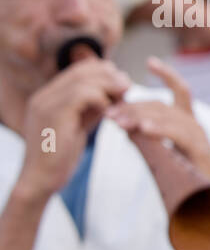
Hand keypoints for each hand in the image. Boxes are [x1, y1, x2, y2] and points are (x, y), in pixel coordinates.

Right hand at [15, 58, 131, 200]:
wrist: (41, 179)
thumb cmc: (62, 156)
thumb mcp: (80, 125)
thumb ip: (93, 108)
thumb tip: (115, 93)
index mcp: (49, 96)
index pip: (79, 70)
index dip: (104, 72)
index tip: (122, 84)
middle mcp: (45, 95)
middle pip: (82, 70)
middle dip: (110, 76)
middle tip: (128, 87)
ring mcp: (46, 103)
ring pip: (83, 79)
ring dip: (108, 86)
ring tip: (123, 97)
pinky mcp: (53, 114)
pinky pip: (82, 95)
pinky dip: (101, 99)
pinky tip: (109, 112)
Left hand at [103, 56, 209, 182]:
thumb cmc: (186, 182)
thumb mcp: (162, 154)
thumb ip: (144, 136)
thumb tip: (120, 121)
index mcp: (188, 124)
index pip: (180, 90)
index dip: (167, 75)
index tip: (151, 61)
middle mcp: (196, 126)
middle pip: (161, 105)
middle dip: (132, 107)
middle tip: (108, 114)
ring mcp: (200, 137)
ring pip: (168, 116)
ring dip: (139, 117)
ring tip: (117, 123)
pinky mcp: (202, 152)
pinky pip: (179, 134)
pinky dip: (160, 129)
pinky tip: (142, 129)